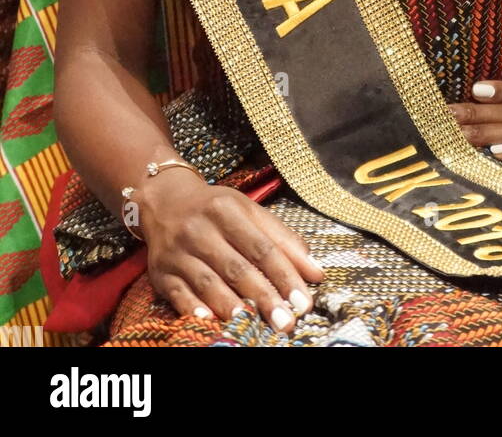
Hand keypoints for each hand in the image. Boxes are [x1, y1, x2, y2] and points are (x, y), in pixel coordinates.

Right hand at [137, 171, 323, 331]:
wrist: (165, 201)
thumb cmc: (217, 210)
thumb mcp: (250, 212)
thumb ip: (283, 240)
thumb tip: (316, 273)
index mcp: (228, 210)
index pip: (262, 247)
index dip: (285, 276)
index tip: (304, 302)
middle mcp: (201, 229)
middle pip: (237, 267)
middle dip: (264, 297)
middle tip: (286, 322)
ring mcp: (178, 251)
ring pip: (208, 282)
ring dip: (231, 306)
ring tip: (252, 325)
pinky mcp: (160, 272)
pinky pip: (178, 294)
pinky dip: (194, 308)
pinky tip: (210, 321)